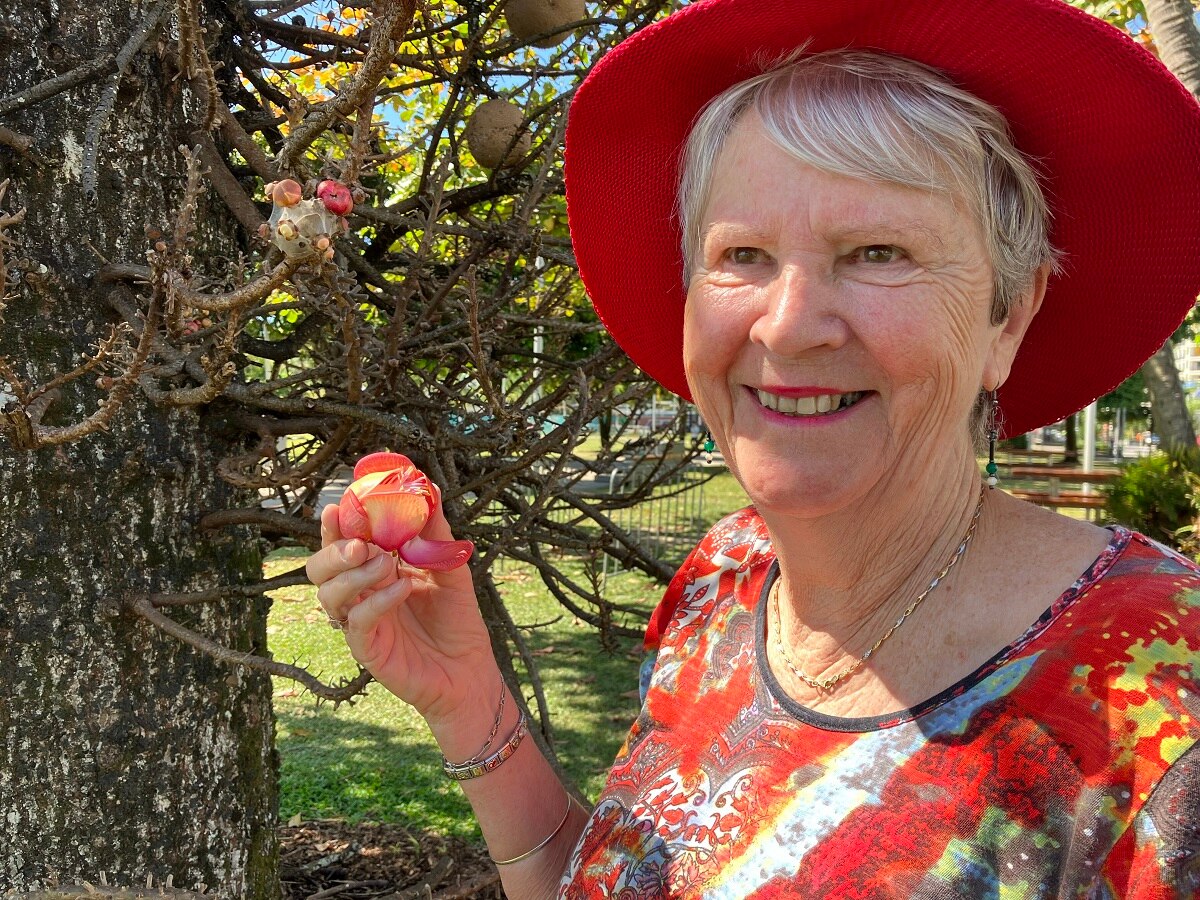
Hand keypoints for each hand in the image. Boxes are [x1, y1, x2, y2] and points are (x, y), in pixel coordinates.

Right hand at [305, 493, 495, 725]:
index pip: (342, 543)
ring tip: (386, 563)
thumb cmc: (457, 619)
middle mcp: (360, 594)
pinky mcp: (369, 649)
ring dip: (353, 574)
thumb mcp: (450, 568)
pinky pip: (358, 623)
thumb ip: (435, 533)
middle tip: (360, 542)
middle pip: (320, 568)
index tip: (339, 504)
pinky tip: (402, 588)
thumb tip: (428, 488)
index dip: (336, 525)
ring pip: (329, 595)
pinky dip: (376, 601)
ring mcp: (361, 623)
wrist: (469, 669)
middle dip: (334, 550)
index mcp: (374, 570)